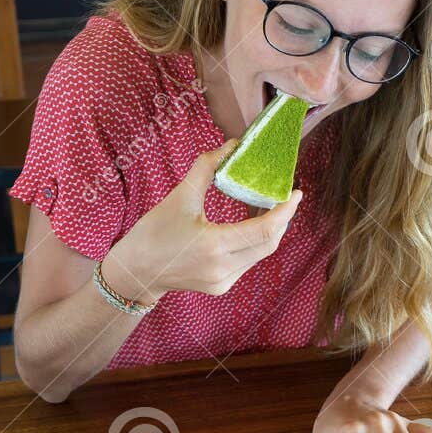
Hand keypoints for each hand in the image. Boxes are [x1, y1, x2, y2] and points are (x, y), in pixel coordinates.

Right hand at [101, 140, 300, 303]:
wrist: (134, 273)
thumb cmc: (152, 234)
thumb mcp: (179, 197)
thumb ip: (207, 169)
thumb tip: (231, 146)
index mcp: (214, 246)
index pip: (264, 230)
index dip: (285, 211)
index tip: (296, 193)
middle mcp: (223, 268)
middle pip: (269, 244)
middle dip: (282, 220)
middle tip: (286, 198)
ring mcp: (223, 281)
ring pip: (261, 254)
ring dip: (270, 231)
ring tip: (271, 208)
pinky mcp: (221, 286)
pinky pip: (248, 261)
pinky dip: (255, 242)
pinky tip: (253, 226)